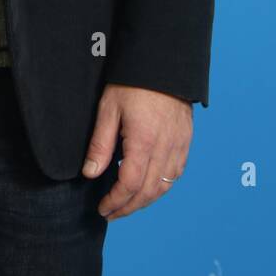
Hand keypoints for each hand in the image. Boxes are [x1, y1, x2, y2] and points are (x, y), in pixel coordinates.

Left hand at [81, 82, 192, 219]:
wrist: (164, 61)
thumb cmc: (133, 81)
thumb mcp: (108, 108)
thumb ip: (100, 144)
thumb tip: (90, 173)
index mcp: (143, 142)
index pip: (129, 185)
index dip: (115, 202)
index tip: (103, 209)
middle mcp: (165, 148)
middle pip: (148, 191)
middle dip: (128, 207)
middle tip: (111, 213)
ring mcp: (178, 145)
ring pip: (164, 186)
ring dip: (145, 200)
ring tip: (127, 204)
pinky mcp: (185, 140)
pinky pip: (176, 173)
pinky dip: (162, 186)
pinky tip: (150, 186)